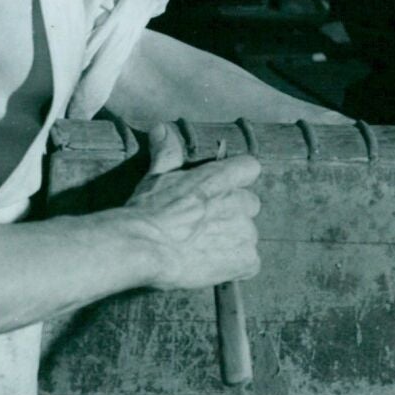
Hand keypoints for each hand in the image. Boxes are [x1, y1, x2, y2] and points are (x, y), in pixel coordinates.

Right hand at [118, 123, 261, 289]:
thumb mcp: (156, 176)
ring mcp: (244, 231)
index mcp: (220, 177)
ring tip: (204, 250)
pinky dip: (236, 267)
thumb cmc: (148, 211)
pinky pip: (250, 263)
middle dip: (232, 215)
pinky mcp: (244, 259)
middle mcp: (238, 202)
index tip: (222, 190)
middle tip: (204, 227)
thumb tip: (162, 128)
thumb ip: (167, 152)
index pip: (250, 167)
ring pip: (248, 235)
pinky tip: (214, 267)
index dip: (238, 180)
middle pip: (250, 205)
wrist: (143, 247)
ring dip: (232, 242)